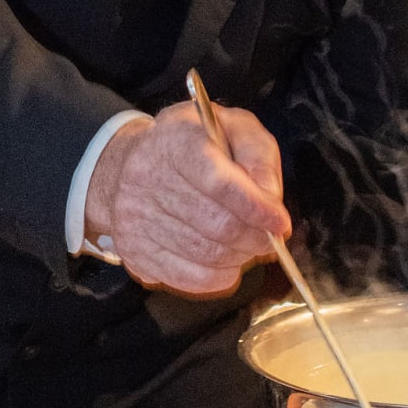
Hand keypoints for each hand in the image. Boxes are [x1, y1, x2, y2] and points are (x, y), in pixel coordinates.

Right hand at [84, 102, 288, 294]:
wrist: (128, 165)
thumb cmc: (190, 146)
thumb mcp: (232, 128)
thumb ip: (259, 156)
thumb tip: (271, 200)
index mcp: (174, 143)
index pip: (220, 184)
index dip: (257, 208)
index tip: (280, 221)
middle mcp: (147, 181)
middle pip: (217, 225)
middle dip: (255, 237)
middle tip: (268, 237)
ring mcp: (136, 220)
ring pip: (206, 255)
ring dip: (239, 257)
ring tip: (247, 245)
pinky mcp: (135, 252)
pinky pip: (189, 278)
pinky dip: (218, 276)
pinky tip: (226, 261)